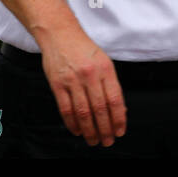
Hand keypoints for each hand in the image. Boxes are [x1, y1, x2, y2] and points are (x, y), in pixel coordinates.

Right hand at [40, 30, 126, 145]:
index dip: (118, 118)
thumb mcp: (104, 62)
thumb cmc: (85, 49)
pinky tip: (78, 131)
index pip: (115, 99)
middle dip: (105, 129)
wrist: (60, 35)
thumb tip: (119, 110)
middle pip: (99, 109)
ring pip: (83, 112)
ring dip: (89, 130)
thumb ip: (111, 85)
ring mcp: (73, 80)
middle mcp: (90, 75)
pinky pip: (66, 109)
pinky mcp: (57, 84)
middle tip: (107, 141)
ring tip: (93, 140)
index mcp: (105, 69)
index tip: (120, 131)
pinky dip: (72, 123)